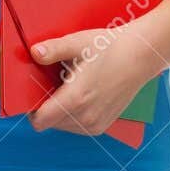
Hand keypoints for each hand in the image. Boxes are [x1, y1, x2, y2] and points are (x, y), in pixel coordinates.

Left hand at [26, 28, 158, 136]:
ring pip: (62, 126)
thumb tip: (34, 52)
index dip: (30, 108)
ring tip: (65, 86)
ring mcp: (95, 124)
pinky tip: (77, 94)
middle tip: (48, 83)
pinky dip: (71, 114)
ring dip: (57, 111)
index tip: (31, 91)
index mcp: (76, 99)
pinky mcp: (102, 125)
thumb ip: (52, 49)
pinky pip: (76, 126)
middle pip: (49, 122)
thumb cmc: (107, 48)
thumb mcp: (76, 43)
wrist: (139, 56)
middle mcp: (85, 117)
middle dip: (44, 106)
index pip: (41, 120)